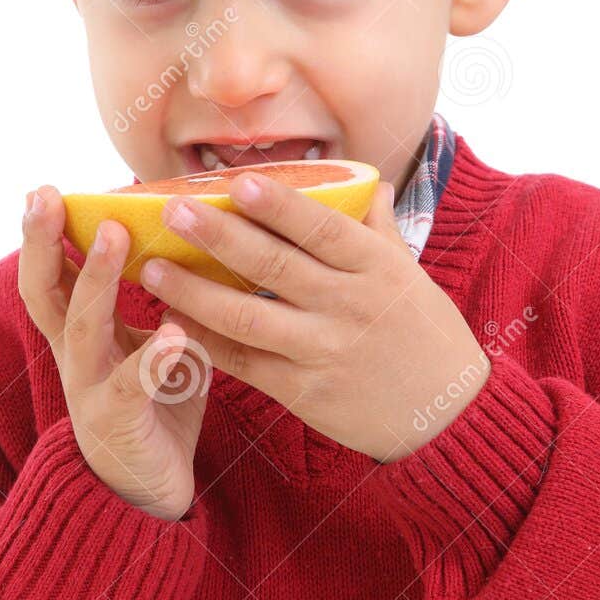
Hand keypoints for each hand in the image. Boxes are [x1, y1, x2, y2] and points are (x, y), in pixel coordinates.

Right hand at [18, 187, 210, 519]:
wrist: (148, 495)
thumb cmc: (155, 410)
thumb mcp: (154, 348)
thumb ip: (163, 305)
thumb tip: (197, 249)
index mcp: (82, 336)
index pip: (52, 277)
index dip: (43, 236)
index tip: (43, 190)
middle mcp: (75, 357)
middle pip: (47, 292)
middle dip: (46, 242)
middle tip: (48, 196)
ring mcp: (91, 389)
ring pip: (84, 327)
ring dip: (98, 277)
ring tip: (114, 235)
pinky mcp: (120, 422)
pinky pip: (133, 386)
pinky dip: (151, 358)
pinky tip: (172, 334)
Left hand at [136, 175, 491, 462]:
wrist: (446, 416)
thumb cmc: (428, 336)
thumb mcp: (411, 276)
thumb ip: (380, 230)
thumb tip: (369, 182)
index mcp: (376, 268)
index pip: (321, 227)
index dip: (279, 205)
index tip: (238, 182)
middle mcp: (348, 305)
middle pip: (273, 265)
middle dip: (218, 235)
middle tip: (173, 210)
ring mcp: (323, 350)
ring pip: (246, 316)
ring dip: (193, 291)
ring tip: (153, 268)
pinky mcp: (303, 391)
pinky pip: (244, 362)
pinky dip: (205, 342)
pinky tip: (173, 323)